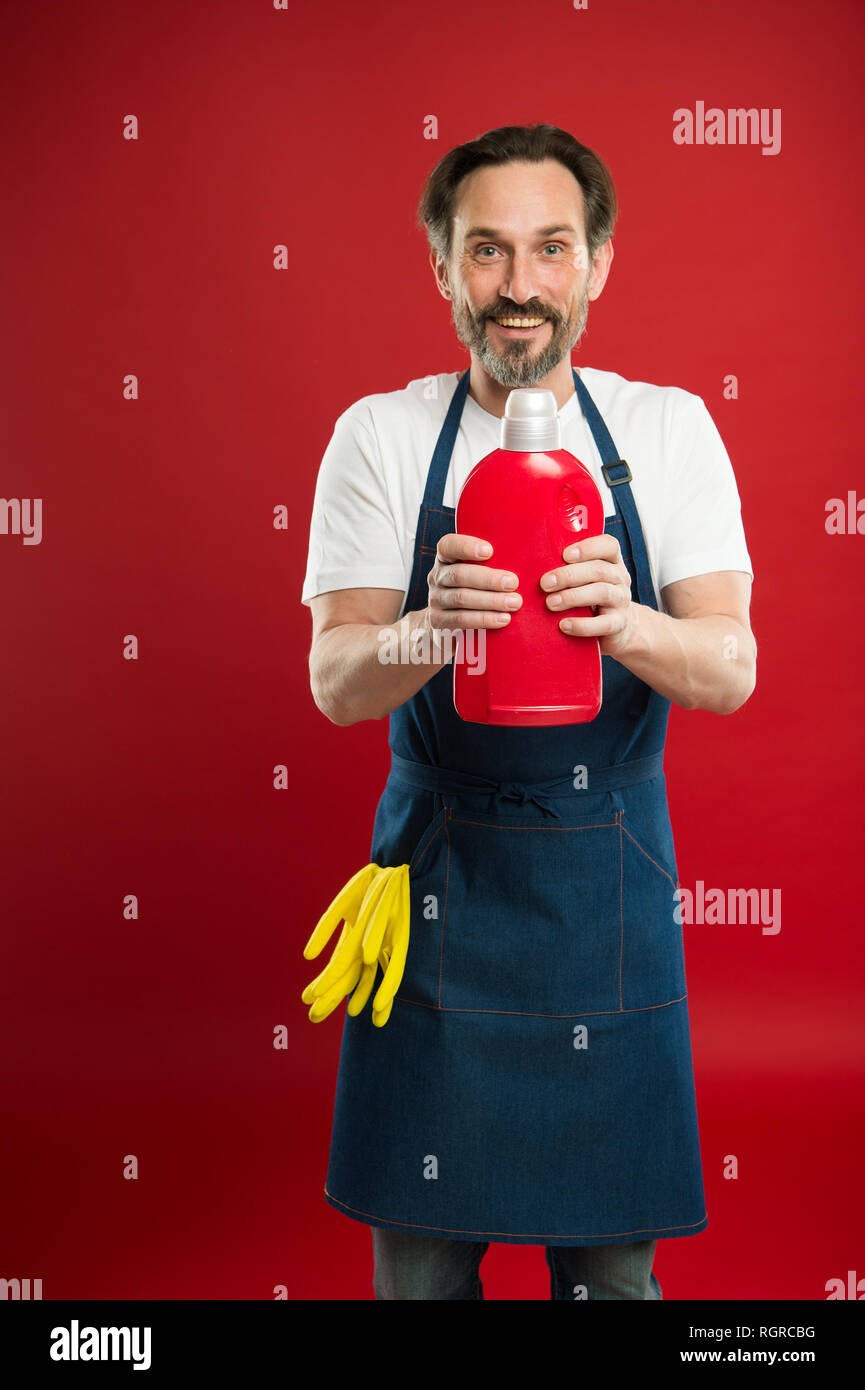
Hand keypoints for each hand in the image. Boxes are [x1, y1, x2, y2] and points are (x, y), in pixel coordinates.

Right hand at [426, 532, 522, 631]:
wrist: (449, 620)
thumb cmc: (476, 587)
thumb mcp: (478, 569)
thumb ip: (493, 560)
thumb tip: (528, 549)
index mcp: (445, 558)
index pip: (448, 545)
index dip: (466, 546)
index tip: (489, 550)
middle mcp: (436, 576)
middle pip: (459, 575)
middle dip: (488, 579)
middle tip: (513, 583)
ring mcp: (435, 599)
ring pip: (462, 598)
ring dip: (491, 601)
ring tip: (514, 602)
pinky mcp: (438, 621)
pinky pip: (461, 620)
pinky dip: (484, 619)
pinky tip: (503, 619)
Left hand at [539, 533, 635, 656]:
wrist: (616, 628)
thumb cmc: (591, 597)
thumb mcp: (585, 579)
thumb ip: (569, 568)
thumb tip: (535, 563)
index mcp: (612, 561)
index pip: (609, 545)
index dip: (588, 548)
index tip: (565, 554)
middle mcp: (620, 578)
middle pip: (599, 570)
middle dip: (569, 575)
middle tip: (545, 583)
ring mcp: (622, 601)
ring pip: (602, 593)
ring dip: (573, 597)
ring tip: (550, 603)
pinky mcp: (619, 624)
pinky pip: (603, 624)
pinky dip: (582, 625)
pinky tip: (564, 625)